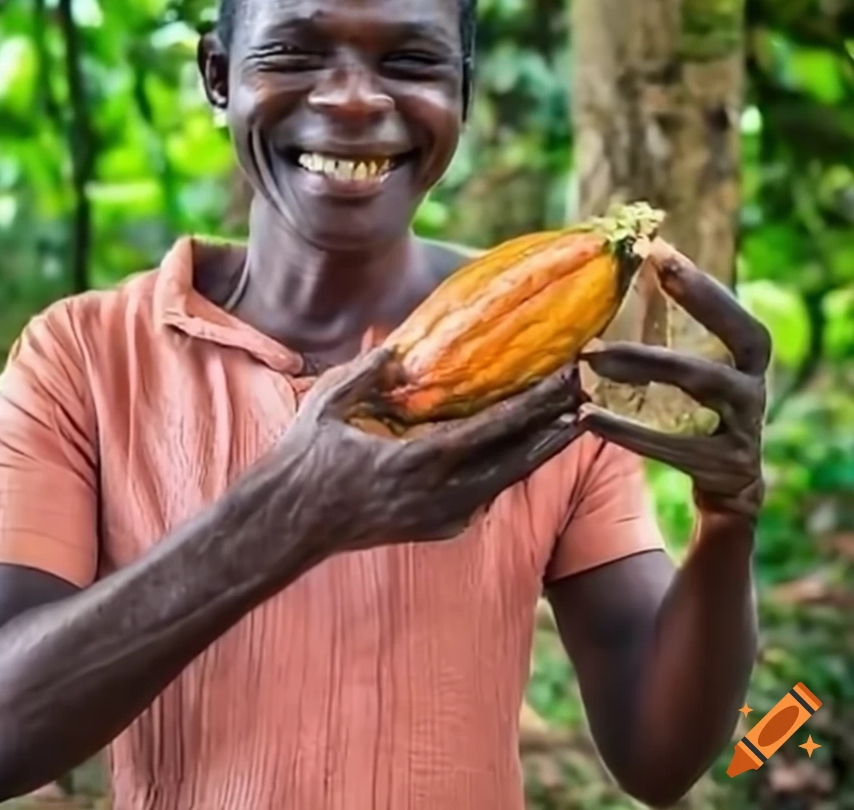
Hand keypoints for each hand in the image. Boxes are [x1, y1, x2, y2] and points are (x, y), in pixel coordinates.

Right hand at [276, 347, 585, 552]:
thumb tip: (400, 345)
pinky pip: (485, 497)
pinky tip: (524, 452)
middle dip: (554, 428)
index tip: (565, 381)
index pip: (492, 430)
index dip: (534, 405)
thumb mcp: (328, 402)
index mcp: (416, 462)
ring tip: (571, 424)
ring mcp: (440, 518)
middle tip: (586, 398)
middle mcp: (438, 497)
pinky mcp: (437, 530)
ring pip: (507, 482)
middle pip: (516, 461)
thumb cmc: (303, 459)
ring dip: (539, 452)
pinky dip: (508, 472)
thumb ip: (366, 371)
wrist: (287, 524)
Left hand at [579, 238, 771, 520]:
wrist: (727, 488)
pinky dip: (629, 430)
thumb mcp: (689, 374)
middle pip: (740, 336)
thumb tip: (614, 283)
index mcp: (748, 360)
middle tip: (645, 280)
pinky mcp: (723, 464)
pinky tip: (587, 417)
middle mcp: (755, 387)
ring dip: (644, 361)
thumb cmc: (696, 414)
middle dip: (698, 302)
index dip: (699, 281)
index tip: (659, 248)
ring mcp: (746, 426)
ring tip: (591, 355)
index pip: (731, 311)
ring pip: (699, 381)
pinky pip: (674, 443)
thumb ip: (665, 335)